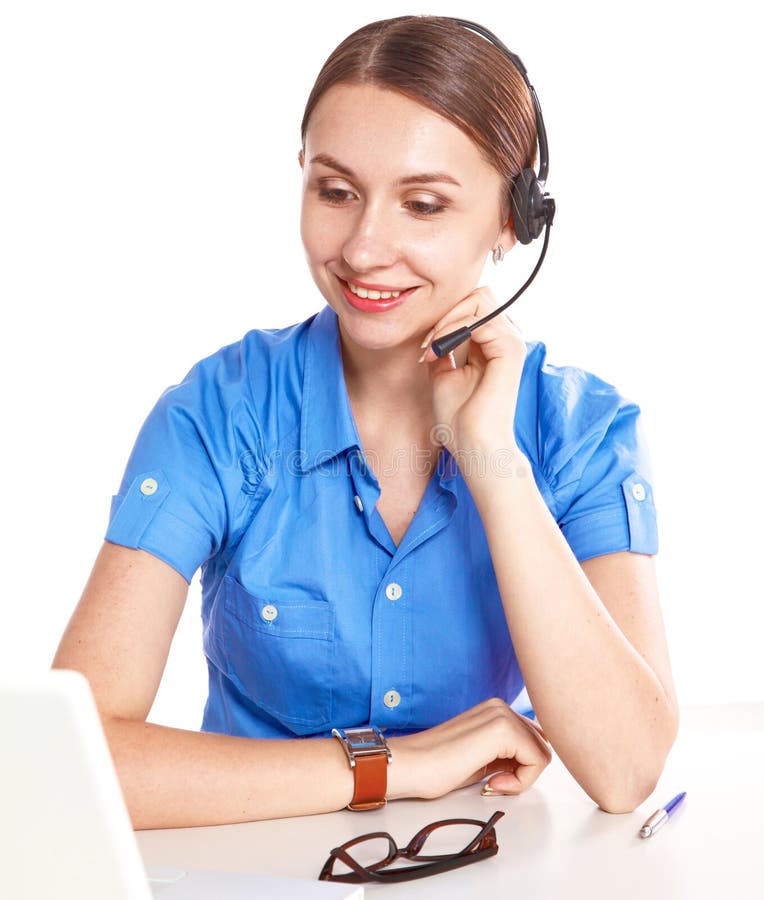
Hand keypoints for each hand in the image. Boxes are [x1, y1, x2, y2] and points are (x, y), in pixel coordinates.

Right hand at [386, 698, 551, 800]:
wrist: (411, 766)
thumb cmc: (436, 766)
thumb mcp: (482, 757)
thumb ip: (508, 754)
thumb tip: (531, 763)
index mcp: (496, 710)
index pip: (536, 740)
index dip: (523, 767)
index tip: (498, 779)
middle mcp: (501, 706)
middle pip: (542, 745)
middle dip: (525, 771)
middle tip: (496, 784)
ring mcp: (502, 714)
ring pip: (543, 753)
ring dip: (523, 777)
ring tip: (492, 783)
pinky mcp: (503, 729)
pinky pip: (537, 761)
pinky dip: (521, 781)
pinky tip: (493, 783)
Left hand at [420, 286, 525, 455]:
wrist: (474, 446)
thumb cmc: (460, 420)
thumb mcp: (443, 375)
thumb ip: (442, 349)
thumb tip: (432, 331)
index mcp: (493, 345)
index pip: (473, 306)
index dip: (446, 317)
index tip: (425, 347)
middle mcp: (506, 339)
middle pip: (480, 295)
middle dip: (446, 313)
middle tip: (427, 344)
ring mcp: (511, 341)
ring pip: (479, 299)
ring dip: (446, 320)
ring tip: (431, 349)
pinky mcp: (510, 348)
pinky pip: (478, 318)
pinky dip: (452, 328)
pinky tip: (438, 352)